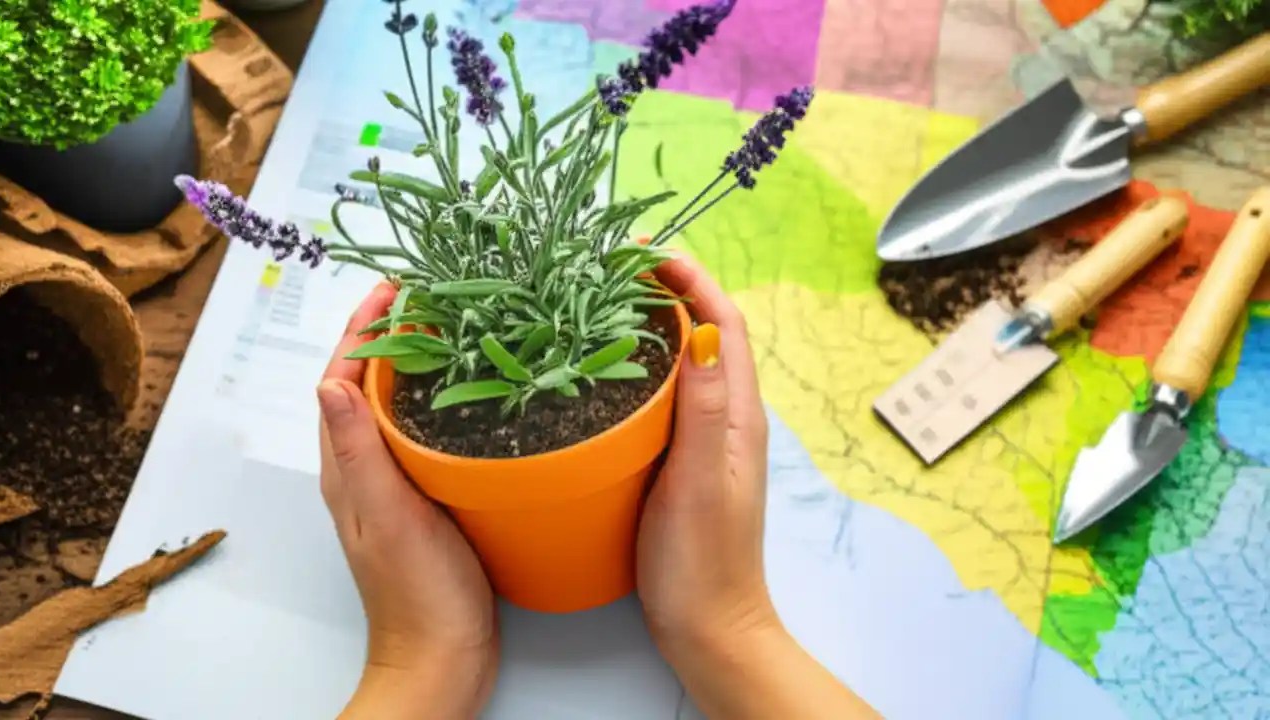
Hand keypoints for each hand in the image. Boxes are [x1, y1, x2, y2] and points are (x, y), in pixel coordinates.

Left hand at [318, 283, 498, 719]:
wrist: (443, 659)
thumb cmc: (418, 596)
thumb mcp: (388, 517)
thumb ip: (360, 452)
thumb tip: (331, 380)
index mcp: (348, 469)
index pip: (343, 379)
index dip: (362, 329)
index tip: (391, 288)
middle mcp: (366, 471)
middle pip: (368, 385)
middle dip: (389, 334)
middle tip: (426, 295)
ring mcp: (396, 486)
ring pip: (397, 408)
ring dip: (415, 364)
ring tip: (451, 328)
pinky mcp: (428, 501)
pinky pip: (426, 435)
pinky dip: (441, 402)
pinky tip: (474, 398)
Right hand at [639, 256, 879, 719]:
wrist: (708, 626)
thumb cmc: (703, 559)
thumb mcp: (700, 480)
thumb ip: (701, 408)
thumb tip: (700, 327)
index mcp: (737, 412)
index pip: (723, 322)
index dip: (691, 277)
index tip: (645, 249)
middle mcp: (725, 416)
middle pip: (704, 331)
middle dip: (668, 287)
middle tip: (613, 263)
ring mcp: (703, 438)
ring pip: (682, 360)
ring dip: (652, 321)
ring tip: (601, 298)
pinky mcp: (679, 459)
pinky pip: (662, 395)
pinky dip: (638, 366)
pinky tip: (602, 370)